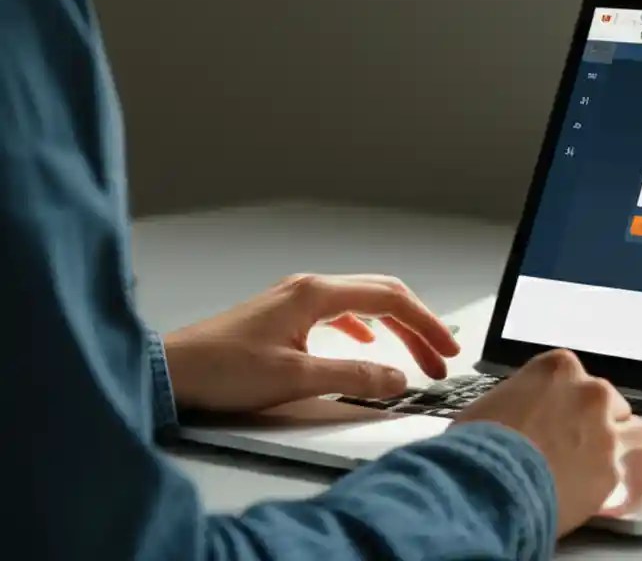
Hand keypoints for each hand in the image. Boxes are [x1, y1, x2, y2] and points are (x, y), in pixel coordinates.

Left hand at [163, 274, 459, 412]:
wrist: (169, 370)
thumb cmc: (220, 369)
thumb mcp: (296, 378)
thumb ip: (353, 378)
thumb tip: (396, 379)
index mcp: (316, 294)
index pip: (391, 299)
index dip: (425, 325)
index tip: (446, 351)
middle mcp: (308, 288)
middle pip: (382, 296)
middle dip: (417, 326)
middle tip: (439, 357)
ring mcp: (295, 299)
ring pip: (363, 303)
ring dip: (393, 329)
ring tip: (412, 357)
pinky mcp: (283, 315)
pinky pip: (340, 312)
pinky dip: (365, 328)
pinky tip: (366, 345)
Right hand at [455, 349, 641, 535]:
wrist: (487, 481)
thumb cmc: (476, 442)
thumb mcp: (491, 405)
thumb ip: (519, 403)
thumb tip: (516, 422)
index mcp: (558, 368)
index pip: (576, 379)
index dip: (569, 402)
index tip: (559, 420)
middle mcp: (590, 392)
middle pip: (609, 404)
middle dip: (597, 424)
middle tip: (579, 448)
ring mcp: (606, 431)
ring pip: (636, 432)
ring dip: (626, 448)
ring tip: (616, 467)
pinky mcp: (612, 470)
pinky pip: (636, 478)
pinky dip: (632, 487)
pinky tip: (626, 499)